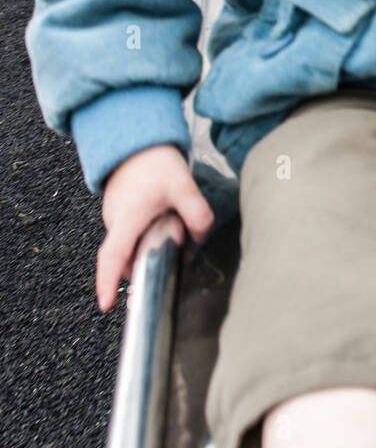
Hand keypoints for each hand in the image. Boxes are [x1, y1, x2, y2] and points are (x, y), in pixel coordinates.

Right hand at [96, 144, 214, 312]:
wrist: (138, 142)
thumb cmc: (155, 162)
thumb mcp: (184, 185)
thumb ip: (198, 215)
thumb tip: (198, 241)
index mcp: (127, 217)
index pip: (113, 256)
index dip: (107, 282)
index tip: (105, 305)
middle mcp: (115, 221)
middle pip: (128, 257)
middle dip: (150, 261)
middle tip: (176, 239)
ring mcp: (114, 219)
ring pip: (132, 247)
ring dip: (152, 246)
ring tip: (172, 221)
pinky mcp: (119, 216)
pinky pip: (133, 237)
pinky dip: (148, 237)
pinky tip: (165, 219)